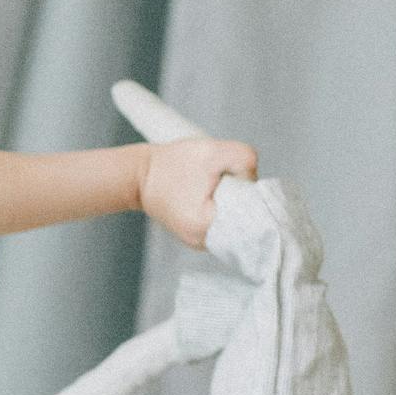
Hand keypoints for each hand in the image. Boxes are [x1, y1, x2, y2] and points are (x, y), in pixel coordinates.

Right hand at [140, 133, 256, 245]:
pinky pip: (223, 229)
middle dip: (244, 202)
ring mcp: (199, 244)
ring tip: (217, 189)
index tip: (243, 180)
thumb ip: (245, 161)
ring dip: (235, 208)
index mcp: (206, 225)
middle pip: (244, 226)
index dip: (255, 197)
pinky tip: (215, 198)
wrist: (140, 175)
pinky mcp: (198, 239)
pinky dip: (225, 213)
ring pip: (235, 228)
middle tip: (229, 181)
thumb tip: (254, 181)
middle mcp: (203, 242)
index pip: (251, 219)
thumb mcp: (213, 151)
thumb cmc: (173, 162)